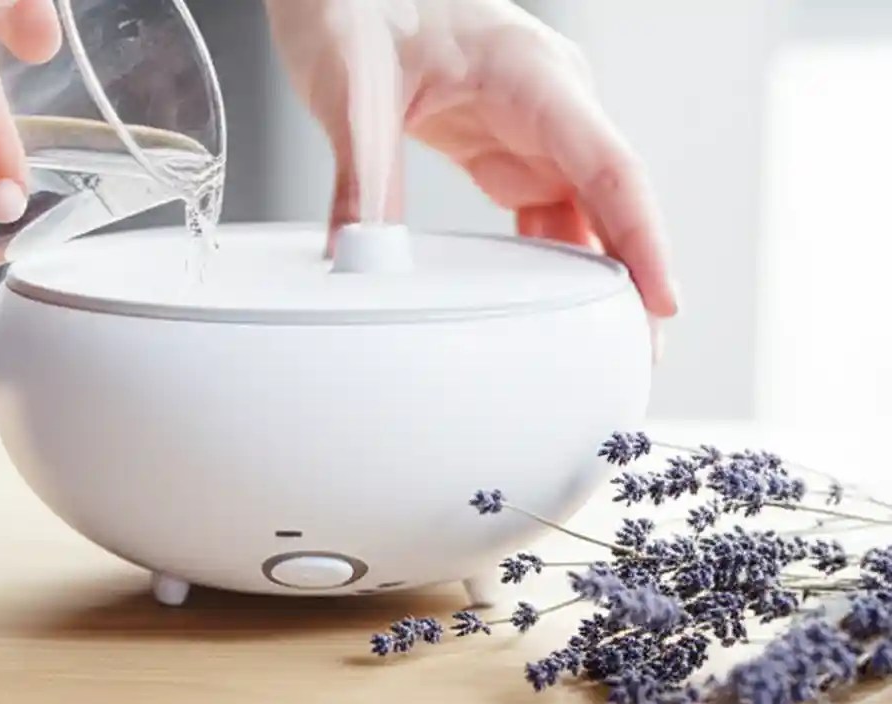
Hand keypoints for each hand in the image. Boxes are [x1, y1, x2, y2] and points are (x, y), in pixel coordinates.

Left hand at [266, 0, 678, 328]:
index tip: (662, 302)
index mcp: (531, 72)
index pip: (609, 165)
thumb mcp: (352, 85)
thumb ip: (363, 171)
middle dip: (630, 276)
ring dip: (593, 276)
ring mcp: (530, 123)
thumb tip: (362, 254)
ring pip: (581, 210)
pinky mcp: (501, 143)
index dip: (642, 239)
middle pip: (610, 197)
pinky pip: (543, 209)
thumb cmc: (353, 2)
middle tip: (634, 357)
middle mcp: (547, 99)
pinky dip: (550, 259)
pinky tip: (550, 307)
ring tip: (600, 348)